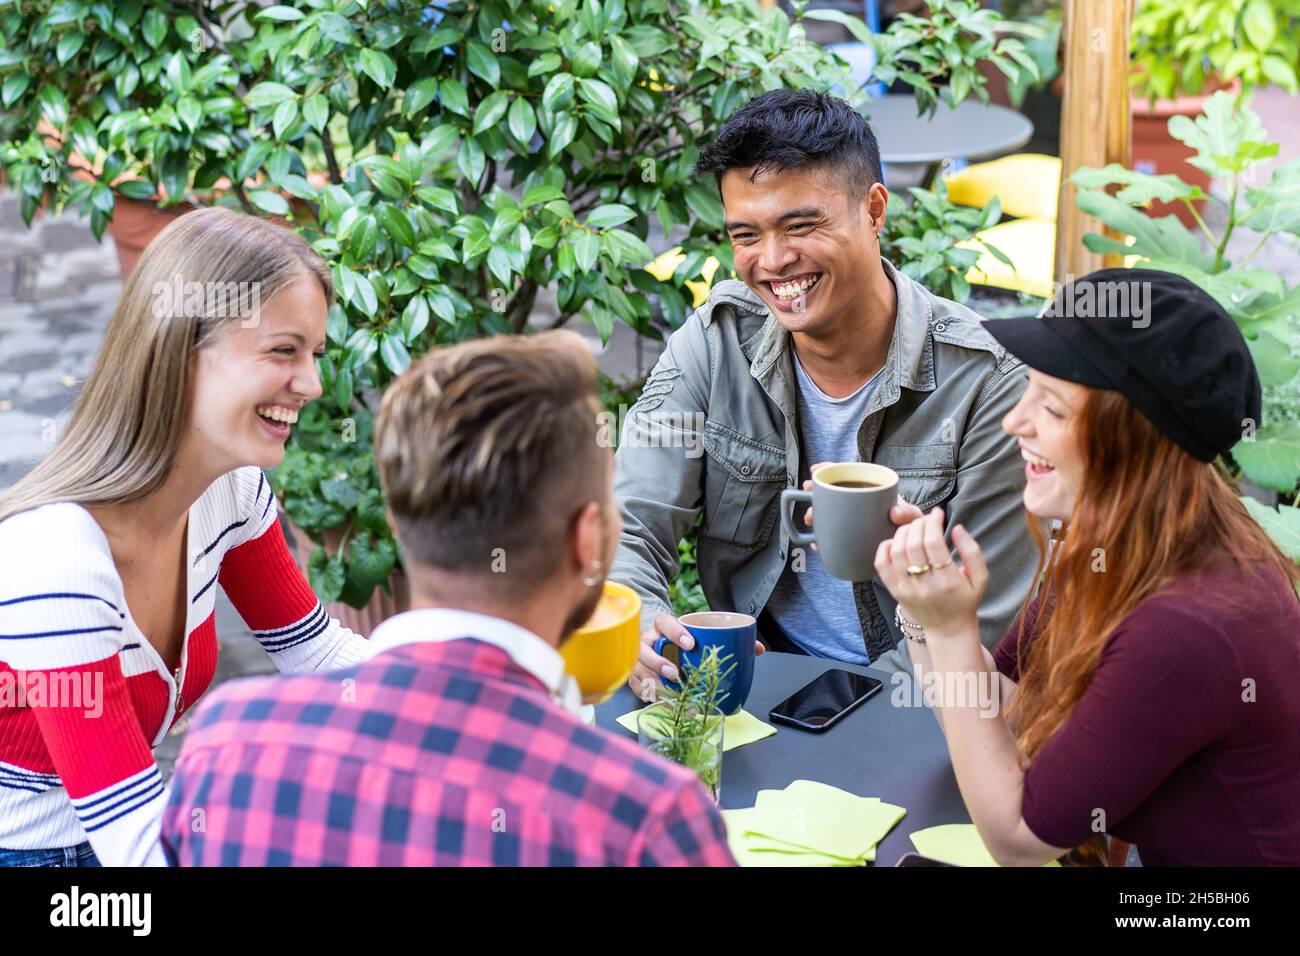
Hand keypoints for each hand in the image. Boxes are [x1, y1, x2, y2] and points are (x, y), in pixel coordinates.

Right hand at [627, 612, 764, 701]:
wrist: (658, 645)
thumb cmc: (681, 642)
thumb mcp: (699, 635)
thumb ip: (726, 640)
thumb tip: (756, 648)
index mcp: (662, 627)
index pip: (664, 622)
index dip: (675, 631)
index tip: (691, 643)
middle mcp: (647, 641)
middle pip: (644, 648)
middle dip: (658, 662)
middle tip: (676, 673)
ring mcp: (638, 659)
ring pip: (638, 668)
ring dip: (652, 681)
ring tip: (669, 692)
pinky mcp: (635, 676)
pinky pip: (637, 686)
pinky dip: (651, 696)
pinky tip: (665, 703)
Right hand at [802, 462, 923, 539]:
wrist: (909, 550)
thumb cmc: (910, 527)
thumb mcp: (912, 517)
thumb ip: (908, 513)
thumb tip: (893, 512)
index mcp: (869, 492)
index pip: (847, 475)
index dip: (829, 469)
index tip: (816, 469)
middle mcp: (856, 506)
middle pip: (831, 495)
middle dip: (815, 492)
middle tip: (808, 492)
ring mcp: (850, 523)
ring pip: (826, 516)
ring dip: (814, 514)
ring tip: (810, 518)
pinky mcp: (847, 541)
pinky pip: (830, 537)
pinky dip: (821, 539)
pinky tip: (816, 542)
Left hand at [874, 507, 986, 636]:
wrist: (948, 629)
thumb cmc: (966, 600)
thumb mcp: (980, 578)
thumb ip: (972, 551)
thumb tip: (957, 528)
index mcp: (948, 581)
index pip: (934, 544)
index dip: (933, 523)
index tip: (938, 513)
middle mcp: (925, 586)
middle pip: (914, 544)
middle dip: (919, 524)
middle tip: (926, 519)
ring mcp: (907, 589)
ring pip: (897, 551)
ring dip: (903, 532)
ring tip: (914, 528)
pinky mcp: (895, 591)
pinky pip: (881, 564)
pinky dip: (885, 547)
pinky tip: (896, 541)